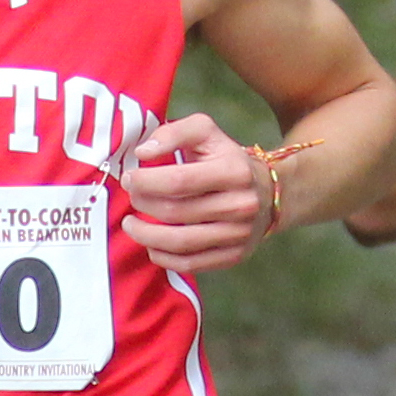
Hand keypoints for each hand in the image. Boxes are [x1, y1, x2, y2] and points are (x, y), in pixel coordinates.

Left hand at [120, 113, 266, 272]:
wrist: (267, 191)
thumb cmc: (224, 158)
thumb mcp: (205, 132)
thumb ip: (172, 133)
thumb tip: (143, 152)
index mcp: (234, 171)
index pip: (179, 181)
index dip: (146, 181)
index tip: (129, 178)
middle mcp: (241, 205)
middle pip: (176, 211)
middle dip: (143, 204)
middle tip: (131, 196)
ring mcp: (239, 234)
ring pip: (181, 243)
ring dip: (146, 235)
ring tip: (130, 225)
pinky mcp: (234, 256)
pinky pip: (190, 264)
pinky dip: (163, 257)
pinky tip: (151, 244)